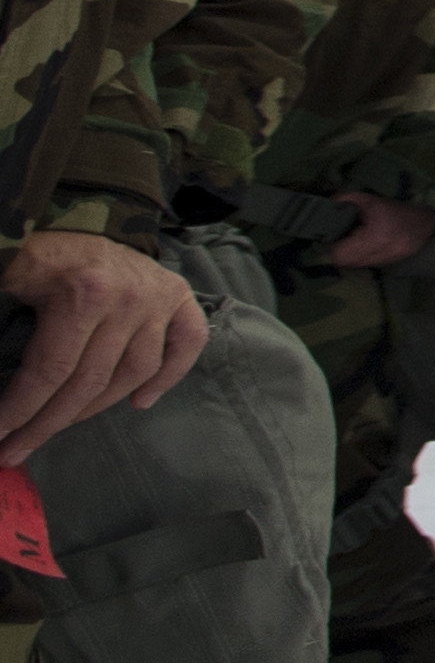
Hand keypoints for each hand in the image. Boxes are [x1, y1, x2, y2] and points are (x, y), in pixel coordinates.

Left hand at [0, 234, 206, 467]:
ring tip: (61, 426)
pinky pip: (187, 344)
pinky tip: (140, 403)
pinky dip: (169, 377)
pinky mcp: (179, 296)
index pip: (51, 371)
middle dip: (46, 423)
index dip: (20, 410)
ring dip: (95, 409)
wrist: (86, 212)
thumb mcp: (13, 274)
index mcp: (83, 293)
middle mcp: (129, 298)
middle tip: (17, 449)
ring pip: (133, 373)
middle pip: (89, 382)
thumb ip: (2, 302)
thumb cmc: (41, 253)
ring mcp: (158, 299)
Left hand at [323, 196, 434, 270]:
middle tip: (343, 237)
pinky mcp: (390, 264)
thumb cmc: (398, 209)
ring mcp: (386, 261)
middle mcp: (380, 253)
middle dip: (340, 251)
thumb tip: (328, 204)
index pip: (340, 254)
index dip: (333, 245)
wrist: (428, 220)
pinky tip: (368, 245)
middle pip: (345, 262)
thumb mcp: (370, 199)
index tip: (336, 234)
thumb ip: (346, 199)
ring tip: (355, 241)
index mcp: (375, 237)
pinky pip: (367, 264)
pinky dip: (363, 256)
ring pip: (355, 265)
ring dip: (351, 255)